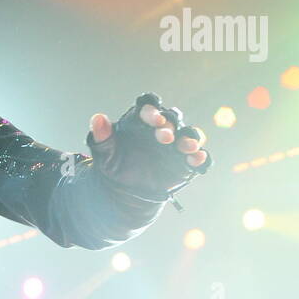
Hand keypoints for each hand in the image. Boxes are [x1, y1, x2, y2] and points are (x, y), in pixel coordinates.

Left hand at [86, 93, 211, 201]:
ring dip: (190, 138)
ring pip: (189, 134)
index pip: (148, 107)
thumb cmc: (114, 167)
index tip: (153, 120)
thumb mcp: (104, 155)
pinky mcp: (185, 162)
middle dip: (170, 126)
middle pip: (172, 118)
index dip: (152, 111)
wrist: (125, 191)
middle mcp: (162, 128)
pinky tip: (198, 160)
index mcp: (141, 121)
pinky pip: (197, 158)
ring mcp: (175, 144)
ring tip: (187, 147)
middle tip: (165, 138)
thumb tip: (98, 118)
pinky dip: (200, 158)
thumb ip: (101, 137)